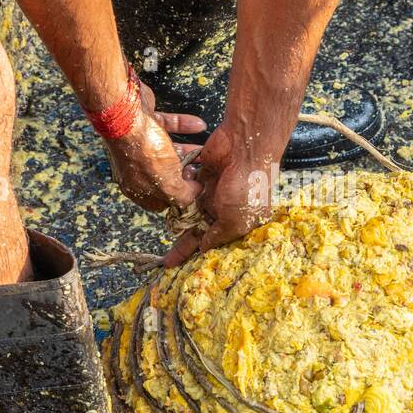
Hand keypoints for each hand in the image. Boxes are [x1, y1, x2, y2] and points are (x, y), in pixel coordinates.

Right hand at [105, 106, 204, 213]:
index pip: (160, 200)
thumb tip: (194, 193)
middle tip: (200, 170)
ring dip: (188, 150)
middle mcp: (136, 167)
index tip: (194, 189)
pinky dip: (184, 126)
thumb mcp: (167, 183)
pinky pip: (169, 126)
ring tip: (205, 151)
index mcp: (136, 186)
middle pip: (166, 175)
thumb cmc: (142, 149)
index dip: (178, 197)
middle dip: (185, 173)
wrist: (123, 112)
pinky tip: (199, 126)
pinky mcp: (146, 122)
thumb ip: (182, 195)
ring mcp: (140, 144)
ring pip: (169, 151)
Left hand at [161, 123, 276, 265]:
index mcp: (239, 221)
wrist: (246, 145)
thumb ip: (218, 236)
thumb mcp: (235, 220)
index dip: (198, 253)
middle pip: (199, 229)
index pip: (215, 242)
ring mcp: (212, 190)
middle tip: (167, 260)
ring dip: (178, 218)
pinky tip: (168, 200)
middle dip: (184, 243)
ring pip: (189, 210)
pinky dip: (179, 192)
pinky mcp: (201, 174)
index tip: (181, 266)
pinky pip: (185, 188)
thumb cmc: (248, 186)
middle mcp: (225, 208)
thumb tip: (203, 248)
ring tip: (164, 230)